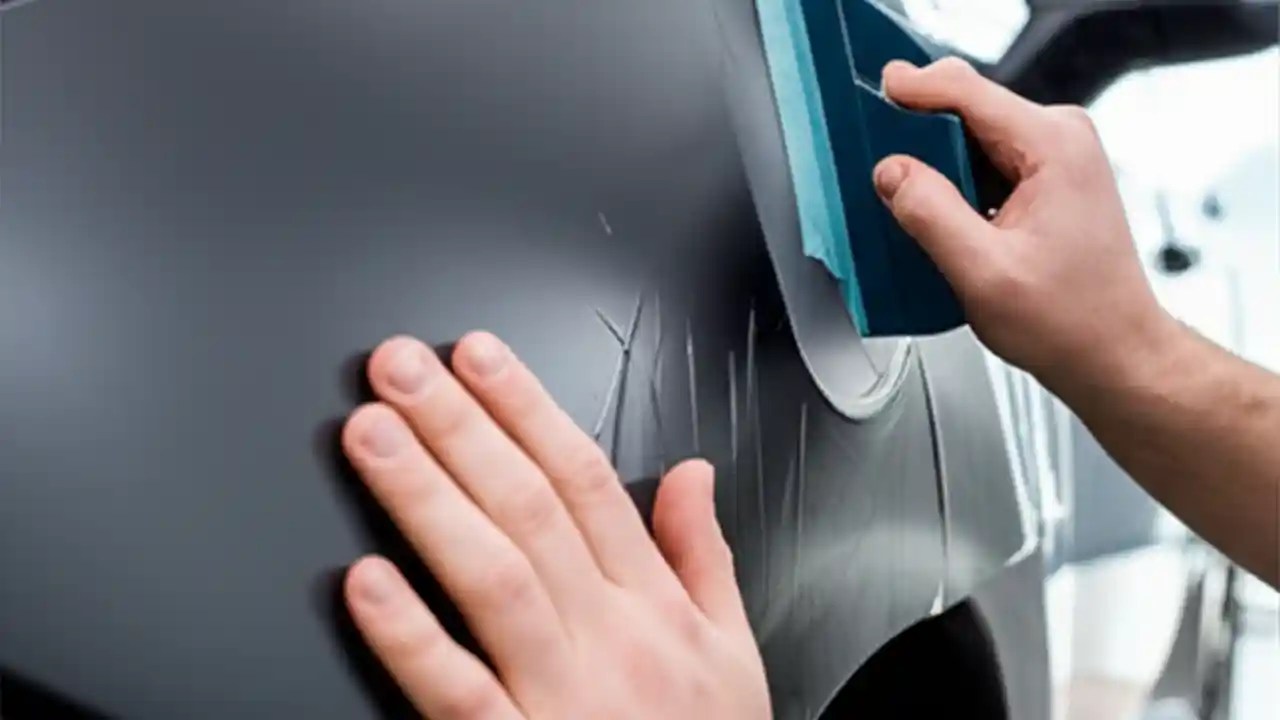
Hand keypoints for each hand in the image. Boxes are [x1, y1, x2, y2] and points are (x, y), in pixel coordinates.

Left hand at [339, 333, 770, 718]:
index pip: (584, 481)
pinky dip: (411, 636)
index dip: (526, 409)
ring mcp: (561, 694)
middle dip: (462, 427)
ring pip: (491, 576)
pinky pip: (458, 691)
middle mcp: (607, 636)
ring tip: (373, 434)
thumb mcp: (733, 651)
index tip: (478, 357)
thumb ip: (704, 556)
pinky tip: (366, 583)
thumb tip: (692, 473)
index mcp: (652, 605)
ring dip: (429, 498)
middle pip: (528, 509)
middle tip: (402, 368)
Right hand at [873, 58, 1177, 390]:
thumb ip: (930, 214)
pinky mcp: (1046, 179)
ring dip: (934, 163)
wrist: (1114, 355)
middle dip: (918, 133)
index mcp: (1053, 146)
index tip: (874, 95)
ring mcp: (1057, 157)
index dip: (911, 89)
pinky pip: (984, 161)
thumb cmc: (1072, 322)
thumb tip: (891, 173)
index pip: (966, 90)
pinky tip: (937, 217)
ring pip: (971, 136)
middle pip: (966, 108)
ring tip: (906, 202)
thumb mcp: (982, 272)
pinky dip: (953, 182)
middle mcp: (1061, 139)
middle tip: (882, 172)